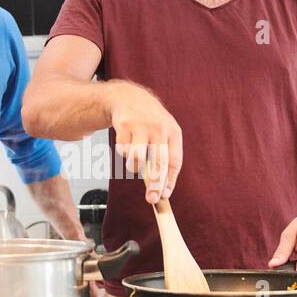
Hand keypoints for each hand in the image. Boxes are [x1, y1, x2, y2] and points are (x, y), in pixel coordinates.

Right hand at [108, 84, 181, 203]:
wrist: (129, 97)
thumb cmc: (149, 123)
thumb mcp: (163, 134)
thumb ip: (164, 158)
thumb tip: (162, 190)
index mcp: (173, 132)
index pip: (174, 162)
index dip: (169, 181)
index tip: (164, 195)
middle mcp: (159, 128)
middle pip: (158, 164)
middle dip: (154, 185)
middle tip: (151, 199)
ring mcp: (141, 126)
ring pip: (137, 159)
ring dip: (133, 167)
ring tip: (133, 163)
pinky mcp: (124, 125)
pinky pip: (123, 150)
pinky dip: (123, 153)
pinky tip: (126, 143)